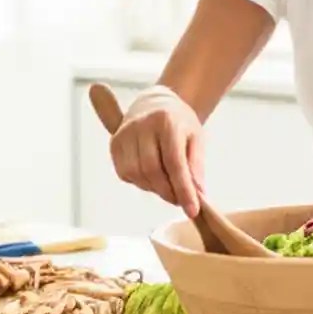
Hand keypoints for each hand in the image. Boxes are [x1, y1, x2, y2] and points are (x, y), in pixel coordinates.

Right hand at [108, 86, 205, 218]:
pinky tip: (152, 177)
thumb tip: (197, 194)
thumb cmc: (179, 122)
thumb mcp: (196, 137)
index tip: (192, 210)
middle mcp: (141, 126)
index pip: (174, 163)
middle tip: (180, 200)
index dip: (183, 189)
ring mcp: (124, 134)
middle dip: (168, 192)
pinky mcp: (114, 144)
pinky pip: (125, 173)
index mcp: (166, 121)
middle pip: (152, 171)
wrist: (155, 103)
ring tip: (168, 187)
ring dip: (154, 189)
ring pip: (137, 175)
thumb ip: (196, 165)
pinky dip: (140, 182)